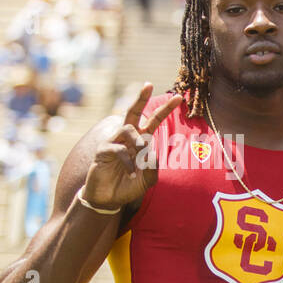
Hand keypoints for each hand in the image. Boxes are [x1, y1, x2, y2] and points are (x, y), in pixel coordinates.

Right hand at [83, 82, 182, 211]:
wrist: (108, 198)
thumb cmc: (128, 186)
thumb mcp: (147, 179)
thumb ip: (153, 167)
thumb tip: (152, 152)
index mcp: (140, 141)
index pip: (153, 121)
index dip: (165, 109)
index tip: (179, 97)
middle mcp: (126, 138)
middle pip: (133, 112)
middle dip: (140, 98)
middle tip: (149, 84)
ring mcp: (113, 142)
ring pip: (128, 129)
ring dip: (138, 142)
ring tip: (140, 159)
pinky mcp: (103, 150)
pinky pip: (119, 149)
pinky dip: (128, 160)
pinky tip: (131, 172)